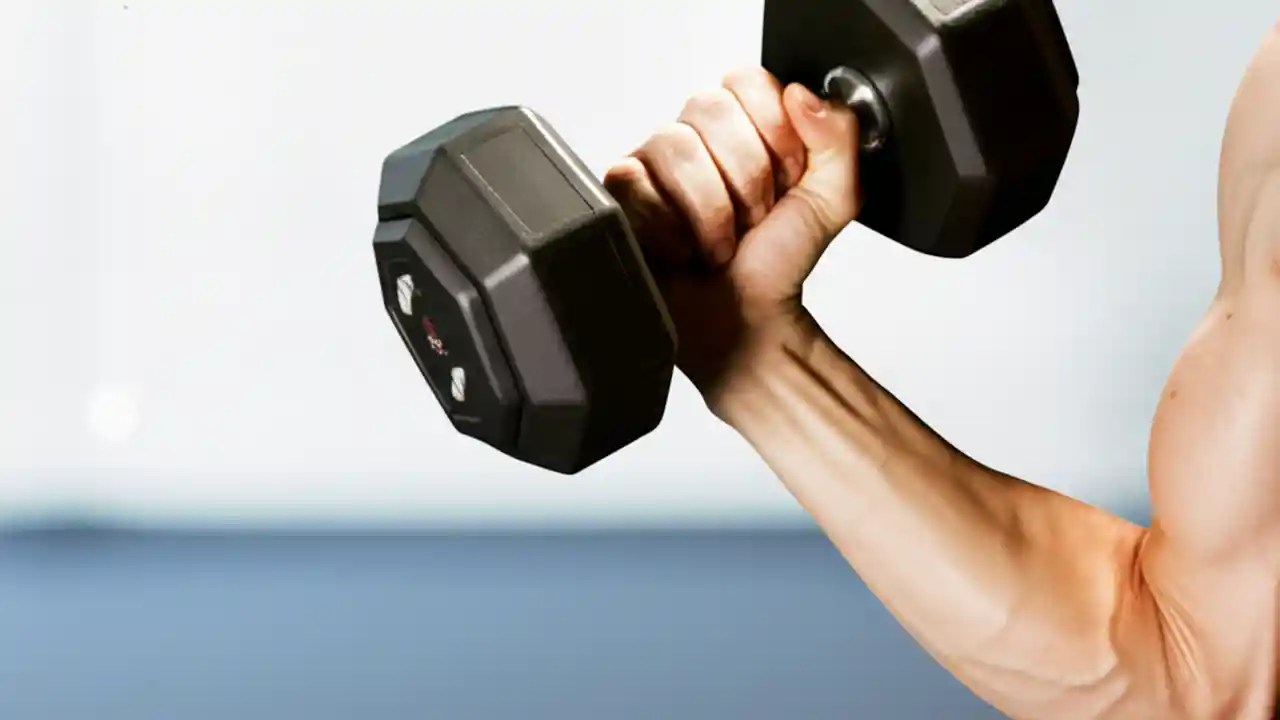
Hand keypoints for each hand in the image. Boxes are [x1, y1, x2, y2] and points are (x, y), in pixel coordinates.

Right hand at [604, 68, 861, 413]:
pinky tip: (681, 248)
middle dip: (745, 177)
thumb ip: (838, 138)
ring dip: (709, 211)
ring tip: (717, 242)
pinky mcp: (620, 198)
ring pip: (673, 146)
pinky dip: (670, 229)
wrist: (741, 327)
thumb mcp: (832, 200)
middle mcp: (696, 138)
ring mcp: (653, 166)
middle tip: (752, 218)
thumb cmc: (775, 269)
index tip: (786, 178)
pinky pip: (636, 183)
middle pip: (708, 107)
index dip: (771, 131)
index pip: (746, 80)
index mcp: (744, 128)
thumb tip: (804, 96)